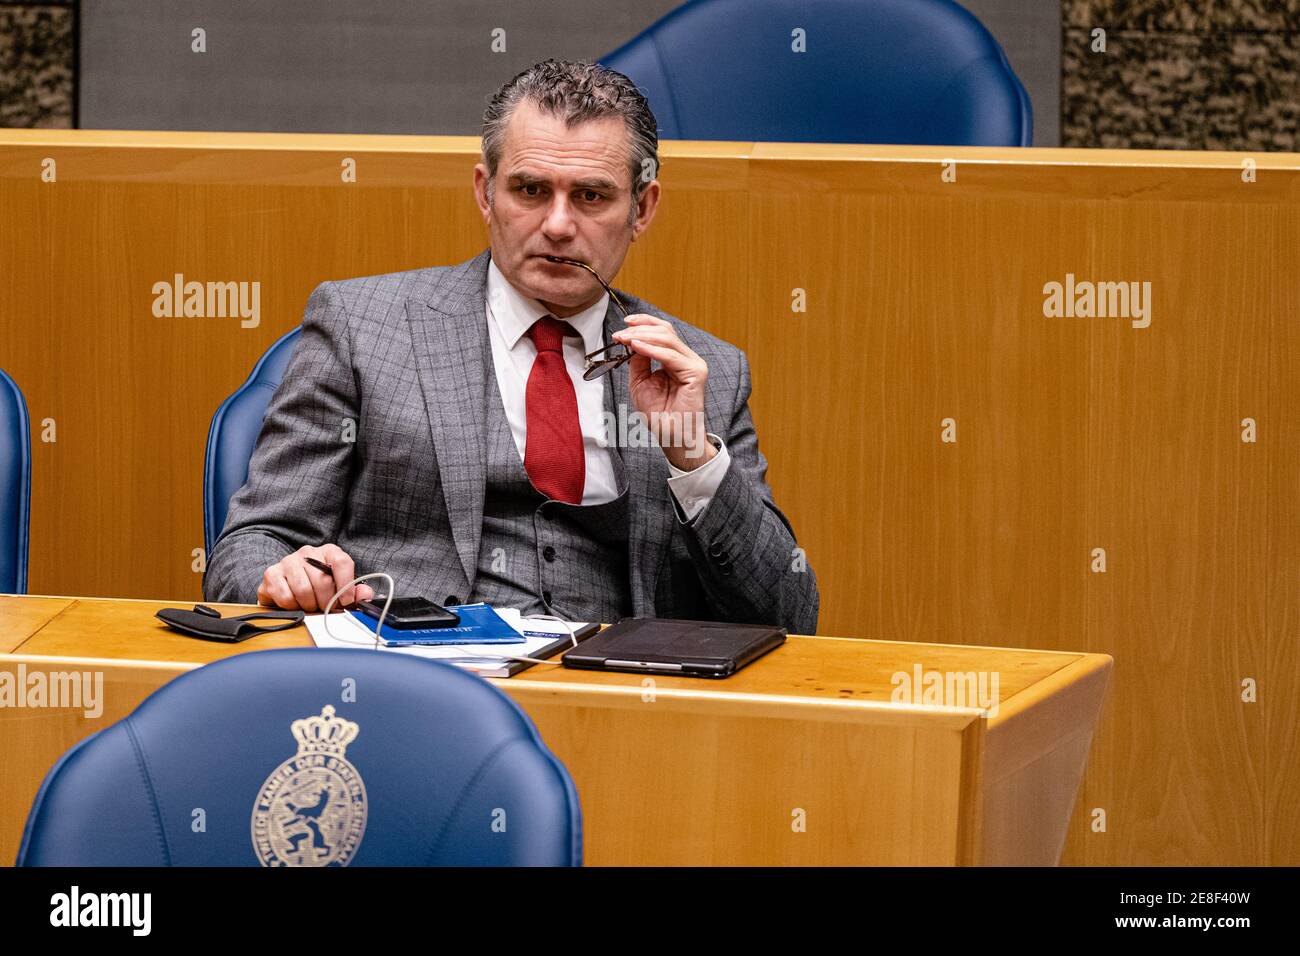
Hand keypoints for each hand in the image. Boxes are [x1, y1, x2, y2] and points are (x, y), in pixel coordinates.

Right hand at [257, 544, 374, 610]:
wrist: (286, 586)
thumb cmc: (317, 587)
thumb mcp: (339, 588)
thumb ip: (355, 592)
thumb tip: (366, 596)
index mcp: (329, 551)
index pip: (342, 562)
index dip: (346, 586)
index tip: (346, 602)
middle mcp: (308, 552)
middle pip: (322, 581)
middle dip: (327, 602)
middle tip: (326, 609)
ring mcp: (288, 561)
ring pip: (303, 590)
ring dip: (309, 605)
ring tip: (310, 606)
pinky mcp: (271, 574)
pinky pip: (285, 597)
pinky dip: (292, 606)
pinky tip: (294, 603)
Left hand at [612, 314, 716, 470]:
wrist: (671, 436)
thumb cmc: (658, 414)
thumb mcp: (640, 382)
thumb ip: (638, 360)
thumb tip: (632, 340)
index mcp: (675, 358)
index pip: (662, 331)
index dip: (643, 324)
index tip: (623, 325)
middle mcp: (686, 358)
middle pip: (665, 331)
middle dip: (640, 329)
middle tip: (620, 334)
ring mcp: (693, 364)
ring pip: (668, 339)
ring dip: (643, 336)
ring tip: (625, 339)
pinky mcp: (696, 373)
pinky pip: (671, 356)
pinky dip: (652, 350)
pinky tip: (636, 347)